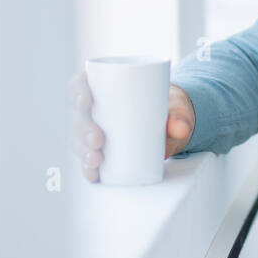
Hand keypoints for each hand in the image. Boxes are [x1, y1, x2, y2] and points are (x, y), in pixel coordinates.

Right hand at [67, 72, 196, 182]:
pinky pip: (90, 158)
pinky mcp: (103, 149)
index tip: (85, 101)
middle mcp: (95, 108)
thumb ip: (180, 116)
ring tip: (96, 160)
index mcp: (105, 85)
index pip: (80, 84)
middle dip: (83, 129)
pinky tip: (92, 174)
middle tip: (97, 140)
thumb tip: (181, 129)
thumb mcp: (176, 107)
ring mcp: (97, 129)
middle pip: (79, 116)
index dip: (77, 91)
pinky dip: (89, 168)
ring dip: (83, 151)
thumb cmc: (169, 105)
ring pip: (80, 139)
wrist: (175, 122)